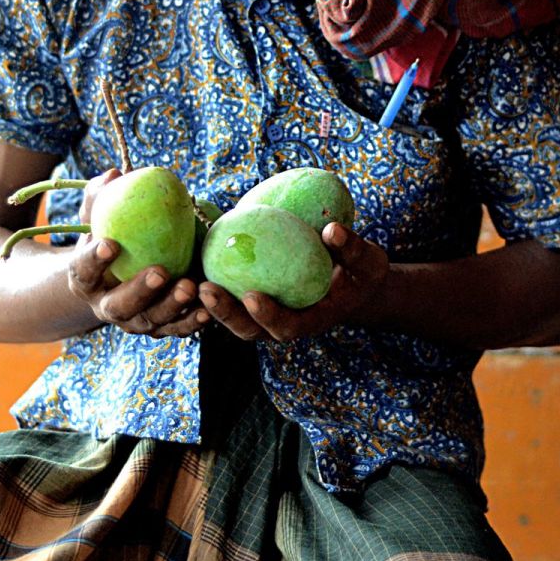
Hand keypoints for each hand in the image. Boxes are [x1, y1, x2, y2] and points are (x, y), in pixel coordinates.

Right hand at [67, 168, 211, 336]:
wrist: (118, 274)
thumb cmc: (110, 236)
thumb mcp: (99, 217)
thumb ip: (102, 197)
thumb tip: (115, 174)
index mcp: (85, 280)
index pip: (83, 271)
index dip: (93, 260)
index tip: (110, 244)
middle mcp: (106, 306)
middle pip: (119, 306)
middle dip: (140, 291)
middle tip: (160, 272)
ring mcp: (134, 320)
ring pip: (150, 320)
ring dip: (171, 305)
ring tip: (190, 286)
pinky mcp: (159, 326)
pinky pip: (176, 328)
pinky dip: (191, 321)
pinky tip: (207, 308)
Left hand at [197, 222, 390, 341]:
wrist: (353, 283)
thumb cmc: (361, 272)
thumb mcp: (367, 261)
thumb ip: (352, 248)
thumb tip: (334, 230)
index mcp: (313, 320)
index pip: (287, 327)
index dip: (268, 316)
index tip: (253, 296)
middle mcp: (286, 324)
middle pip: (250, 331)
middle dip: (226, 315)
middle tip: (205, 289)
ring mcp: (269, 316)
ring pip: (235, 320)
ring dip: (212, 306)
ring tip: (192, 281)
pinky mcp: (257, 302)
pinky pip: (233, 298)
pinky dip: (215, 288)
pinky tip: (196, 263)